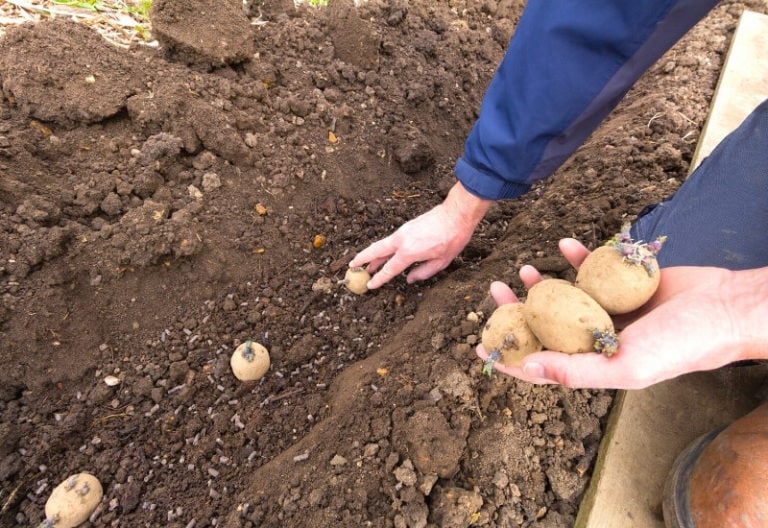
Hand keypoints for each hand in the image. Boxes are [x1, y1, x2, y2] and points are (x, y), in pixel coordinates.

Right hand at [349, 182, 491, 288]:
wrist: (456, 215)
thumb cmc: (452, 239)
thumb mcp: (441, 262)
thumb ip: (423, 273)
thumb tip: (409, 279)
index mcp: (409, 252)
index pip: (390, 269)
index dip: (379, 279)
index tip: (370, 285)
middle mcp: (401, 240)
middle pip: (376, 251)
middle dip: (362, 259)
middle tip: (352, 267)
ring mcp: (402, 232)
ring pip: (381, 245)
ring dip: (372, 254)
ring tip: (365, 264)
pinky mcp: (406, 227)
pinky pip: (390, 240)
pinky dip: (382, 248)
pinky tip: (383, 254)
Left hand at [477, 238, 767, 388]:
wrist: (725, 307)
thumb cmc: (680, 344)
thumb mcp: (626, 365)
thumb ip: (575, 369)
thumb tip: (525, 369)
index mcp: (595, 364)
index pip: (543, 364)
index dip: (511, 357)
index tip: (480, 346)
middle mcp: (598, 338)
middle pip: (547, 326)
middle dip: (518, 311)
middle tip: (496, 292)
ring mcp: (610, 310)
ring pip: (564, 297)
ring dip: (542, 285)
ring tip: (523, 271)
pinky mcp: (624, 284)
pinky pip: (593, 270)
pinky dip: (578, 258)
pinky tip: (566, 245)